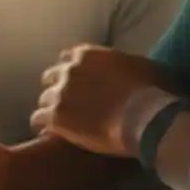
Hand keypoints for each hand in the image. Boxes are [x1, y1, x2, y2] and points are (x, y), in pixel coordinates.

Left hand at [31, 46, 165, 156]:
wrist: (146, 118)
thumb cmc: (152, 91)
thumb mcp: (141, 66)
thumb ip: (122, 62)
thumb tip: (127, 66)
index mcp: (88, 54)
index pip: (68, 57)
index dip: (72, 71)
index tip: (79, 82)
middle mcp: (69, 70)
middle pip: (50, 77)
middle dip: (58, 89)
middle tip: (70, 104)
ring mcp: (60, 93)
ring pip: (44, 100)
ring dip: (51, 110)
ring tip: (62, 123)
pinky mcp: (56, 117)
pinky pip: (37, 120)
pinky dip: (43, 127)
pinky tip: (51, 135)